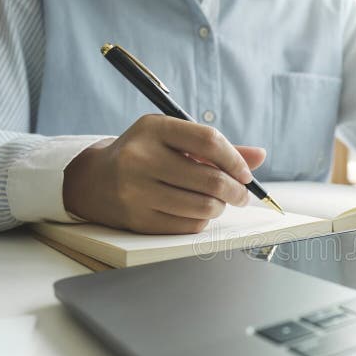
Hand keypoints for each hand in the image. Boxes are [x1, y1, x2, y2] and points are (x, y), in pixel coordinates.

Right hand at [64, 114, 265, 232]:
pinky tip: (195, 212)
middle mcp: (141, 158)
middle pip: (211, 180)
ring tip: (217, 202)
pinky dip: (201, 221)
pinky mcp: (138, 219)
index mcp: (153, 128)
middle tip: (242, 194)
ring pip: (204, 207)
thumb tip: (260, 156)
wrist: (94, 181)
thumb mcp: (173, 140)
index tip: (245, 173)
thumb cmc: (145, 155)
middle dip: (237, 191)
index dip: (235, 160)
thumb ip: (216, 147)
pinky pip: (189, 226)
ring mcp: (136, 191)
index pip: (209, 141)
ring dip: (219, 207)